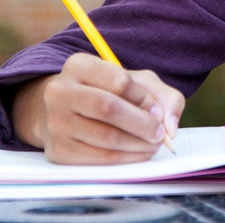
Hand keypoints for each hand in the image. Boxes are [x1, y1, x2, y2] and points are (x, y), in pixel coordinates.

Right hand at [11, 52, 184, 163]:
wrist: (65, 113)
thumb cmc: (107, 94)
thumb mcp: (135, 82)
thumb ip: (161, 95)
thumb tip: (169, 125)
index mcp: (78, 65)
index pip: (118, 80)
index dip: (143, 98)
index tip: (156, 110)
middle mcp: (59, 92)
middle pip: (108, 108)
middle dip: (142, 124)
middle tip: (159, 133)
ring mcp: (55, 123)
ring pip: (106, 137)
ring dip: (138, 145)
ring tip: (152, 144)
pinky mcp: (58, 151)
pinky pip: (99, 159)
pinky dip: (126, 159)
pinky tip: (137, 153)